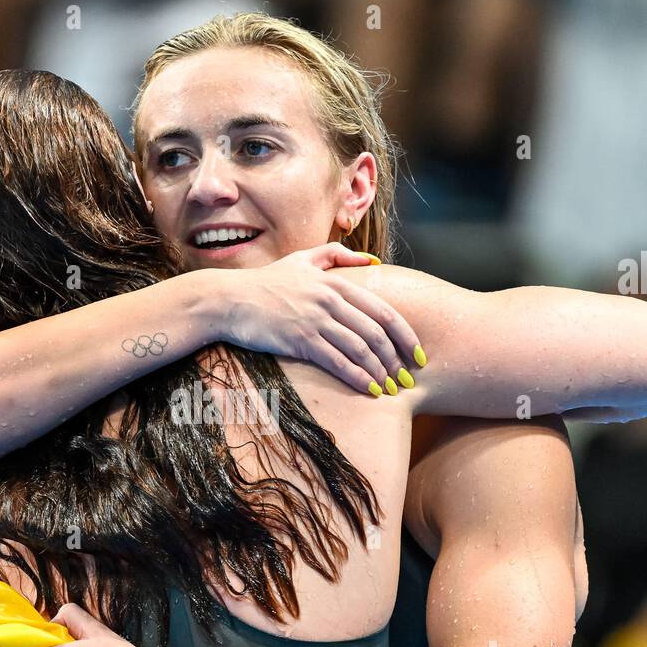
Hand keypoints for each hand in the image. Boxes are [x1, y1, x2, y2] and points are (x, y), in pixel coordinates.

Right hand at [221, 243, 424, 394]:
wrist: (228, 299)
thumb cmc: (265, 283)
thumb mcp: (302, 259)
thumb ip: (338, 256)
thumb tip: (374, 261)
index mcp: (336, 282)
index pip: (383, 311)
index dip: (406, 335)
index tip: (418, 354)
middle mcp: (330, 300)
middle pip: (377, 333)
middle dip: (398, 360)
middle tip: (407, 380)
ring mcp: (315, 320)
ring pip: (360, 349)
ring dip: (380, 373)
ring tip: (390, 389)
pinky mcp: (300, 339)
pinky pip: (338, 362)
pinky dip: (358, 378)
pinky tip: (369, 391)